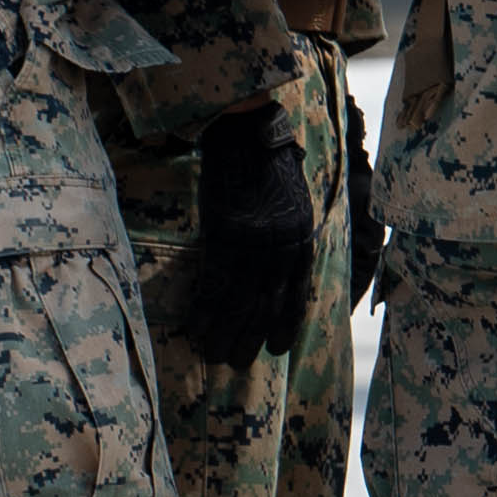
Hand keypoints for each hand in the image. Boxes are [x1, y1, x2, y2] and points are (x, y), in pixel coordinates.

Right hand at [169, 101, 309, 366]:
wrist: (247, 133)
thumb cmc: (269, 165)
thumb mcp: (295, 202)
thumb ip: (290, 234)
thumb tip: (281, 263)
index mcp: (300, 239)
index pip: (297, 292)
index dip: (286, 323)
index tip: (278, 348)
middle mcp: (281, 246)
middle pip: (268, 303)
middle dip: (253, 336)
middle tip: (237, 362)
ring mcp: (253, 243)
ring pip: (240, 300)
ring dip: (226, 332)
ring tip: (214, 354)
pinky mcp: (226, 235)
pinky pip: (215, 282)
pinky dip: (206, 309)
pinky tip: (197, 327)